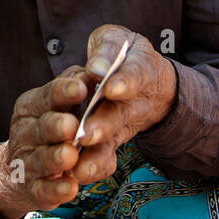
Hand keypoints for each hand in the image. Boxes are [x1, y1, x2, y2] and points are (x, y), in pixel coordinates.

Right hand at [0, 65, 93, 218]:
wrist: (18, 172)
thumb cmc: (49, 129)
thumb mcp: (58, 104)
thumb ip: (75, 87)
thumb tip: (92, 70)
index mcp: (32, 106)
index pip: (47, 96)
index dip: (63, 92)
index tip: (81, 88)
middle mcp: (26, 132)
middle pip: (42, 128)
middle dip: (55, 126)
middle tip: (72, 125)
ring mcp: (28, 162)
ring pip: (41, 160)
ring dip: (55, 158)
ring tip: (70, 156)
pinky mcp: (34, 190)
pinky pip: (44, 191)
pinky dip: (56, 190)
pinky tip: (70, 188)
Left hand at [71, 24, 175, 180]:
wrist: (145, 82)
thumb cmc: (122, 54)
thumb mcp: (116, 41)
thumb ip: (106, 51)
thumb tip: (96, 69)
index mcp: (138, 70)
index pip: (134, 75)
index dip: (124, 83)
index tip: (111, 88)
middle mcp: (132, 103)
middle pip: (119, 115)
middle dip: (102, 125)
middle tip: (86, 134)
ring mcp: (121, 126)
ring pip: (110, 143)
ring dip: (95, 156)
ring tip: (78, 166)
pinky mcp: (109, 143)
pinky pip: (103, 159)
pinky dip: (90, 170)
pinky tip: (73, 177)